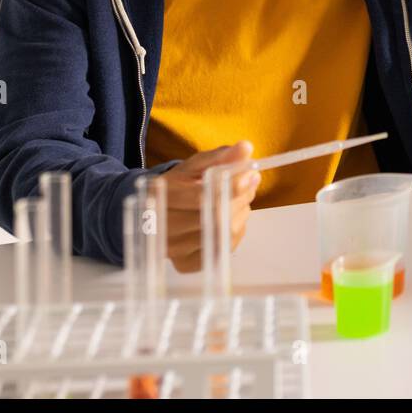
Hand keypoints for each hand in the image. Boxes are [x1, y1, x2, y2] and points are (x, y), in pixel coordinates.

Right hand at [164, 142, 259, 272]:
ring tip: (239, 199)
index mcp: (159, 196)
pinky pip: (223, 249)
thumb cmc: (181, 184)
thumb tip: (245, 148)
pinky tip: (231, 218)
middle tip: (250, 183)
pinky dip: (235, 232)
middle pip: (215, 218)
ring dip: (240, 214)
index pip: (202, 197)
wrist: (160, 211)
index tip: (251, 175)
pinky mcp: (185, 264)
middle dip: (240, 199)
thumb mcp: (197, 165)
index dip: (232, 187)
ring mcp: (173, 250)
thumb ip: (221, 157)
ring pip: (222, 235)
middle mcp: (162, 226)